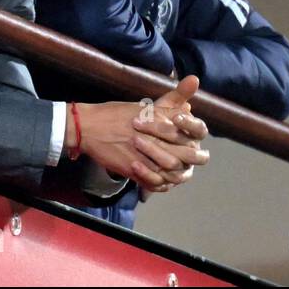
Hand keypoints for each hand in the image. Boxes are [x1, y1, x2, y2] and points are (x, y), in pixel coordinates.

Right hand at [68, 76, 208, 192]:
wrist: (89, 126)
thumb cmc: (117, 113)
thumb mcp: (145, 106)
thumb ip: (170, 104)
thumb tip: (189, 105)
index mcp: (158, 118)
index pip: (187, 130)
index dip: (195, 138)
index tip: (197, 143)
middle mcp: (153, 136)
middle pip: (184, 152)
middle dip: (193, 157)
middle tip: (198, 160)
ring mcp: (143, 153)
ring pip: (171, 169)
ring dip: (179, 173)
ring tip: (182, 173)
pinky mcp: (132, 168)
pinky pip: (153, 181)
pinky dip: (161, 184)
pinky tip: (165, 182)